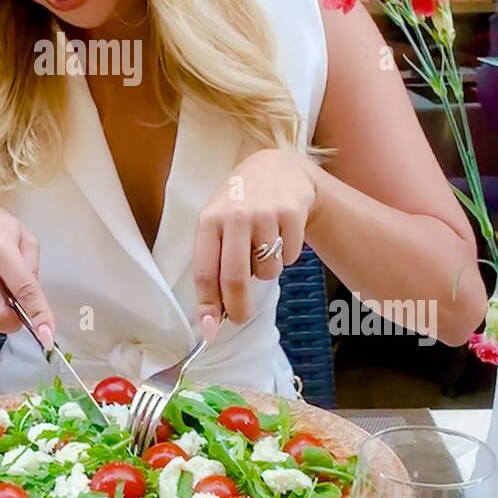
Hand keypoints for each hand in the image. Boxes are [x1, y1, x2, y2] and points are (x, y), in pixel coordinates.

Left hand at [193, 150, 319, 329]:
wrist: (278, 169)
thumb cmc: (241, 204)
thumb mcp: (218, 222)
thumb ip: (212, 263)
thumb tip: (208, 318)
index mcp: (209, 220)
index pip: (205, 271)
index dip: (207, 304)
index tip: (210, 328)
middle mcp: (235, 216)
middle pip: (235, 277)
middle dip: (238, 307)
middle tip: (239, 317)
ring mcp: (265, 214)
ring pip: (267, 271)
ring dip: (266, 271)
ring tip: (264, 248)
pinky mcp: (292, 213)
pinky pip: (290, 258)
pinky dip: (287, 256)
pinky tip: (282, 234)